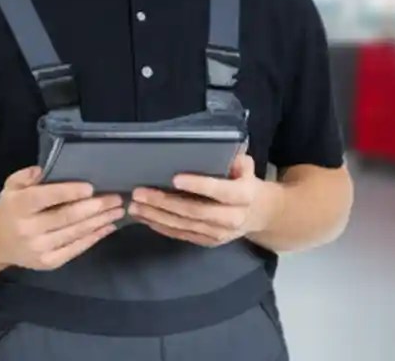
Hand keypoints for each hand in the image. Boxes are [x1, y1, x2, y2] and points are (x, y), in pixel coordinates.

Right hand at [0, 166, 124, 270]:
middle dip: (94, 207)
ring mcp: (39, 248)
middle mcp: (28, 229)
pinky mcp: (49, 262)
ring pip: (75, 233)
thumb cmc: (10, 209)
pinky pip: (75, 249)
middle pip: (66, 217)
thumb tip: (43, 170)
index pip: (45, 197)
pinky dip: (94, 238)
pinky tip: (107, 228)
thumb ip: (25, 176)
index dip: (69, 192)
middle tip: (116, 199)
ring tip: (118, 211)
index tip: (91, 187)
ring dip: (100, 222)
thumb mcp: (11, 187)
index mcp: (18, 206)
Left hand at [130, 154, 277, 246]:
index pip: (220, 191)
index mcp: (243, 196)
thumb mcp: (246, 169)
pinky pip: (181, 235)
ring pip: (183, 226)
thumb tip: (224, 152)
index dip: (198, 185)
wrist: (260, 214)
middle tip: (140, 193)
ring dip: (156, 216)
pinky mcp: (207, 242)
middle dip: (164, 202)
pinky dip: (160, 227)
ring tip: (134, 206)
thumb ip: (236, 161)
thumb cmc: (245, 184)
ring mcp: (218, 234)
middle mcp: (231, 218)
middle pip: (194, 211)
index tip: (175, 178)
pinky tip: (143, 217)